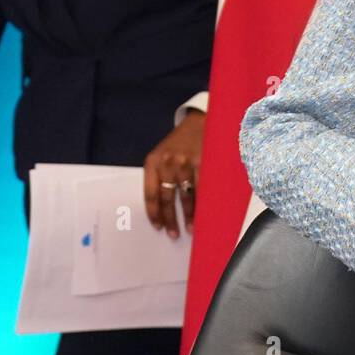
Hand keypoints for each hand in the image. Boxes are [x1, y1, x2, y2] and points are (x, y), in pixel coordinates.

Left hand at [143, 110, 202, 238]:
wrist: (199, 121)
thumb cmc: (180, 142)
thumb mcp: (163, 155)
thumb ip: (161, 176)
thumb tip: (162, 208)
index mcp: (153, 162)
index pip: (150, 194)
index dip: (154, 213)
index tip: (158, 226)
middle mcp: (167, 162)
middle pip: (167, 198)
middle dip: (170, 219)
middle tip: (173, 234)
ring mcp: (185, 162)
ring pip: (186, 196)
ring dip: (189, 215)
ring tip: (191, 228)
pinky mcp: (202, 162)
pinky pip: (202, 189)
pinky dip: (203, 203)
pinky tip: (204, 213)